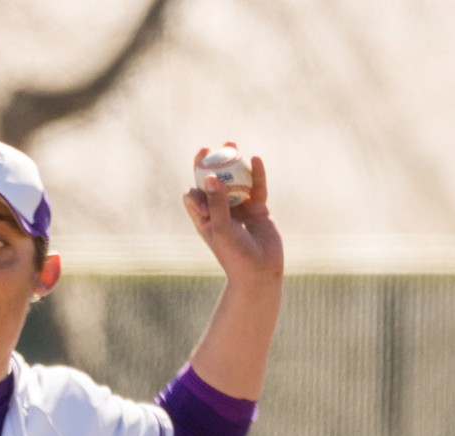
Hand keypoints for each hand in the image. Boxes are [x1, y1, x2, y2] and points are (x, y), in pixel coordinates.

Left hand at [182, 149, 283, 285]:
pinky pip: (256, 187)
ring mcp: (240, 210)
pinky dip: (256, 174)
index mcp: (204, 218)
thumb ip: (215, 203)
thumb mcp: (221, 228)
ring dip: (234, 164)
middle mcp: (220, 212)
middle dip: (212, 165)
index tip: (201, 163)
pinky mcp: (258, 210)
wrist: (259, 272)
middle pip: (214, 184)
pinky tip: (255, 159)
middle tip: (211, 147)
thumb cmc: (234, 254)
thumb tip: (208, 177)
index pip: (195, 194)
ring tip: (232, 144)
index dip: (195, 179)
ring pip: (236, 182)